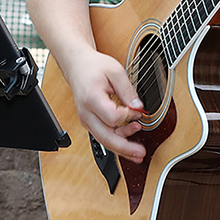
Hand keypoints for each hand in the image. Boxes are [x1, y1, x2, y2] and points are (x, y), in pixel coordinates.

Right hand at [64, 46, 145, 162]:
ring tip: (138, 151)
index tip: (139, 111)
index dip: (128, 116)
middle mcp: (86, 113)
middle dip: (124, 148)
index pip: (112, 117)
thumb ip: (128, 90)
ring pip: (103, 141)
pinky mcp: (89, 123)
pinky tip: (128, 143)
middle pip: (106, 137)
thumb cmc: (94, 67)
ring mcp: (86, 120)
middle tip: (141, 152)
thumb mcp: (115, 71)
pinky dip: (115, 141)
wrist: (78, 66)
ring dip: (121, 148)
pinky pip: (102, 136)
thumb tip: (139, 107)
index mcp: (92, 98)